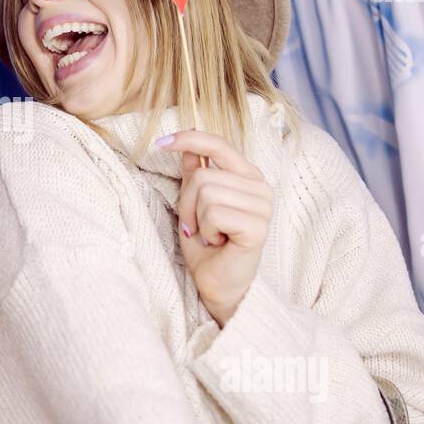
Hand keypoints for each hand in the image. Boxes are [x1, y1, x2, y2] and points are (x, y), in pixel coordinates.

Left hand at [155, 130, 273, 327]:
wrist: (218, 284)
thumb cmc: (208, 247)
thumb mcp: (194, 205)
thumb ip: (195, 175)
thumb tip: (187, 147)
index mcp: (248, 177)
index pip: (219, 145)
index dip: (189, 139)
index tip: (161, 142)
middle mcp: (260, 187)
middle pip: (202, 176)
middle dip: (186, 203)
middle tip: (196, 227)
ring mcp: (263, 206)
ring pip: (206, 192)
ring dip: (196, 218)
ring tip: (209, 235)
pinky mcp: (258, 226)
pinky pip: (214, 213)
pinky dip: (206, 231)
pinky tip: (218, 243)